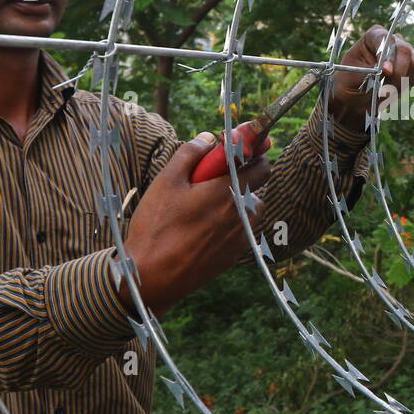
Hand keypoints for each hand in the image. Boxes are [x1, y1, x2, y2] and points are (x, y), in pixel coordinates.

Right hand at [119, 130, 270, 314]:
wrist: (152, 276)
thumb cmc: (157, 226)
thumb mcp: (166, 181)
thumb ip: (190, 153)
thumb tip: (208, 138)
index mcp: (229, 190)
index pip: (260, 162)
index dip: (252, 150)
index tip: (242, 145)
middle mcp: (242, 213)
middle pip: (260, 183)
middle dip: (245, 171)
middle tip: (219, 173)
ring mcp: (242, 235)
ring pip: (252, 207)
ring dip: (239, 199)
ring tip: (210, 202)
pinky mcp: (236, 254)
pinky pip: (244, 228)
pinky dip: (234, 221)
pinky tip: (207, 225)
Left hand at [329, 25, 413, 131]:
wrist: (357, 99)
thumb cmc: (351, 85)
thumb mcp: (352, 79)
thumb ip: (370, 73)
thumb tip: (388, 71)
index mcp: (374, 36)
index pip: (385, 39)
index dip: (388, 56)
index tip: (385, 72)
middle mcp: (393, 40)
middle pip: (405, 51)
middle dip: (398, 74)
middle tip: (386, 92)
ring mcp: (407, 52)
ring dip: (403, 82)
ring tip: (386, 93)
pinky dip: (413, 82)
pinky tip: (398, 89)